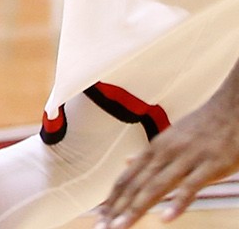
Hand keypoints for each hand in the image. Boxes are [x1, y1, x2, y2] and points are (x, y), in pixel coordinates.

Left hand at [97, 92, 238, 228]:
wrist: (231, 108)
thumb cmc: (201, 125)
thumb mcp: (169, 137)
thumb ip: (149, 155)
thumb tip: (126, 162)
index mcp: (154, 149)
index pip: (127, 178)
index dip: (112, 198)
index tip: (100, 216)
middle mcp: (165, 154)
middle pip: (136, 184)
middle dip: (118, 207)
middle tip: (103, 227)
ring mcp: (187, 159)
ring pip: (157, 187)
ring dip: (138, 208)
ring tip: (123, 226)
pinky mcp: (210, 165)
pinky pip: (191, 187)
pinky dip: (177, 203)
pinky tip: (166, 219)